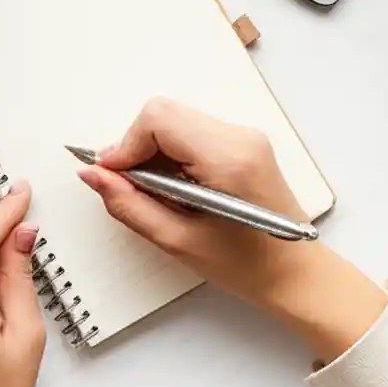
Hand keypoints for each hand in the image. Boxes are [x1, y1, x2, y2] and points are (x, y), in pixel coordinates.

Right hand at [78, 98, 387, 361]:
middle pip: (165, 113)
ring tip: (161, 195)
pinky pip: (192, 132)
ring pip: (176, 121)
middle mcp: (239, 137)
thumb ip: (129, 204)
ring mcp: (244, 137)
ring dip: (155, 152)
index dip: (125, 145)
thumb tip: (93, 175)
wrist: (294, 273)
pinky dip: (173, 154)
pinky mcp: (243, 143)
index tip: (112, 175)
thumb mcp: (177, 240)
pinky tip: (178, 190)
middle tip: (132, 188)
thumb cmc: (248, 265)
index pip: (158, 118)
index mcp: (228, 158)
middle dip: (137, 147)